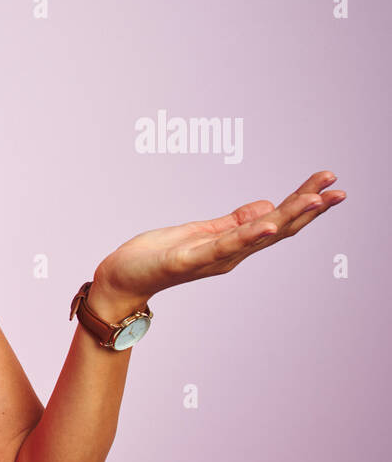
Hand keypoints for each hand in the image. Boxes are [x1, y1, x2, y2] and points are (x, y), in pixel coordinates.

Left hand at [93, 170, 346, 304]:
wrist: (122, 279)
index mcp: (233, 244)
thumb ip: (233, 223)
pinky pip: (222, 246)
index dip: (302, 203)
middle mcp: (230, 255)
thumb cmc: (156, 256)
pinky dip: (247, 235)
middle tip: (339, 190)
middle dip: (309, 208)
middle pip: (277, 229)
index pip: (276, 221)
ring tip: (316, 201)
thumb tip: (268, 207)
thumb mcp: (200, 232)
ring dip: (289, 218)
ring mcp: (211, 259)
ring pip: (258, 236)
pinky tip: (268, 223)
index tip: (328, 183)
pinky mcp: (188, 260)